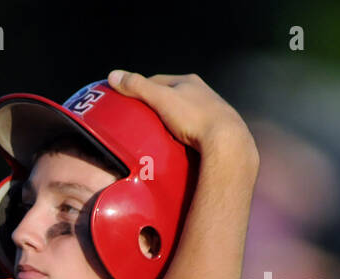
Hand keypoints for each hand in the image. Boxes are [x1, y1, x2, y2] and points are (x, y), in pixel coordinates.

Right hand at [106, 70, 257, 165]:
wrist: (226, 140)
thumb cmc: (193, 117)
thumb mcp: (161, 99)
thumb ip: (137, 87)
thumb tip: (113, 74)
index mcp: (189, 81)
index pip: (157, 80)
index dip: (140, 88)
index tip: (126, 100)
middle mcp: (202, 92)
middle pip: (171, 95)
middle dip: (155, 104)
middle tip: (138, 119)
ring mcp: (210, 110)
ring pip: (183, 112)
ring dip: (169, 119)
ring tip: (155, 132)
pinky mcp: (215, 129)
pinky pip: (192, 127)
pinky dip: (181, 132)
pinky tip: (175, 143)